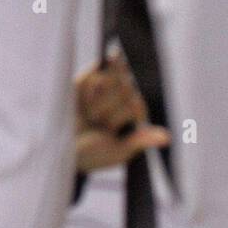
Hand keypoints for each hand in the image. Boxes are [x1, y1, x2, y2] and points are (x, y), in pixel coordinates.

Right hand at [74, 55, 169, 172]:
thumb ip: (140, 141)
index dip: (124, 113)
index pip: (136, 103)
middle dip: (109, 108)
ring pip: (109, 81)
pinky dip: (93, 78)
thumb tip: (167, 138)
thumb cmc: (93, 155)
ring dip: (98, 100)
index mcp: (132, 115)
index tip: (112, 128)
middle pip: (124, 90)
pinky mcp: (83, 82)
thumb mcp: (118, 151)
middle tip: (97, 122)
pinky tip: (91, 88)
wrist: (61, 152)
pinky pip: (94, 71)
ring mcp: (102, 88)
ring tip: (88, 114)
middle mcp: (120, 98)